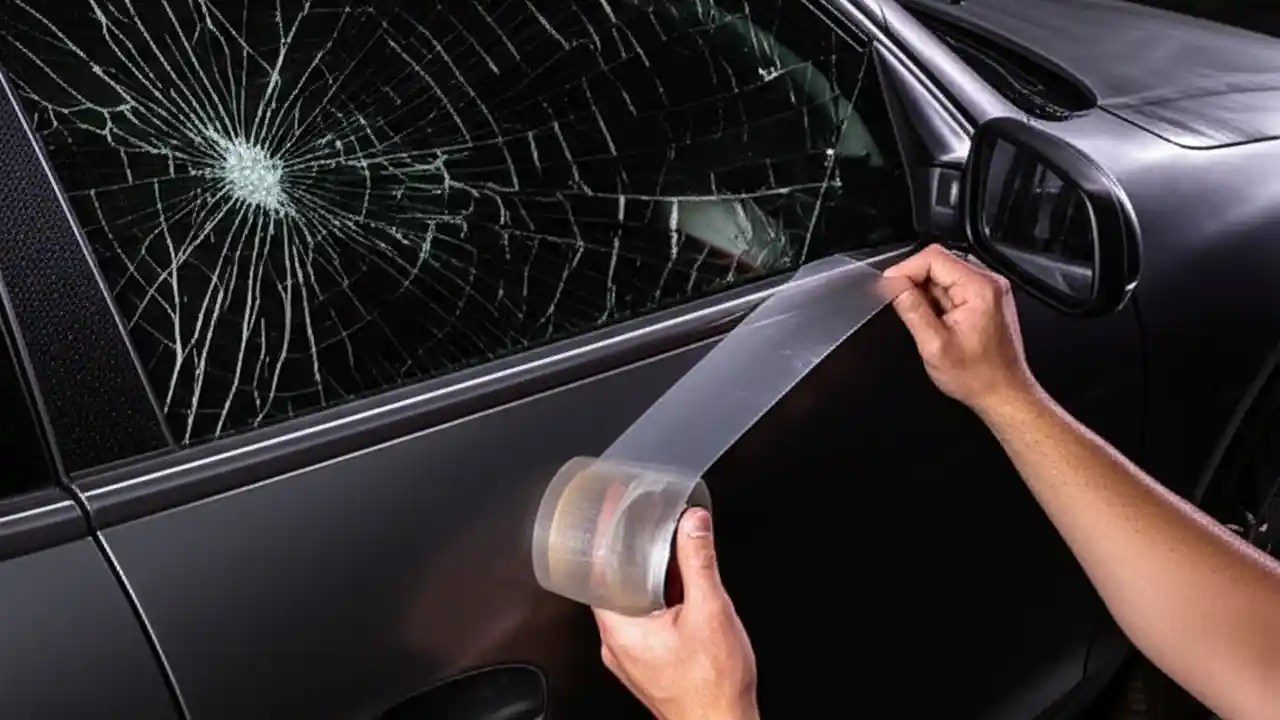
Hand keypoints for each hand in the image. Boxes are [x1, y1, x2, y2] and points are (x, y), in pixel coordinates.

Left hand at [593, 508, 758, 719]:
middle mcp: (617, 645)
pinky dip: (661, 605)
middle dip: (637, 559)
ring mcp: (632, 658)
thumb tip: (693, 524)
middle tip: (652, 533)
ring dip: (652, 583)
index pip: (596, 572)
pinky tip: (684, 599)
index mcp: (619, 628)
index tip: (611, 518)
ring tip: (673, 562)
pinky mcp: (648, 666)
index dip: (606, 543)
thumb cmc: (712, 688)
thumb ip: (699, 562)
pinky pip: (647, 624)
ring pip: (634, 605)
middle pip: (616, 586)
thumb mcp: (710, 611)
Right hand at [883, 244, 1039, 415]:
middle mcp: (989, 282)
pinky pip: (955, 285)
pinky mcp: (987, 297)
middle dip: (916, 282)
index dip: (905, 269)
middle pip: (939, 261)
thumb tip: (893, 284)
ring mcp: (990, 289)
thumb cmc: (977, 376)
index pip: (933, 257)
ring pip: (945, 273)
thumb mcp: (933, 345)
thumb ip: (912, 309)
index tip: (888, 286)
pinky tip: (941, 322)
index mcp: (979, 288)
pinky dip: (940, 299)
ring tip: (930, 323)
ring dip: (928, 292)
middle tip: (908, 310)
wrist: (1003, 393)